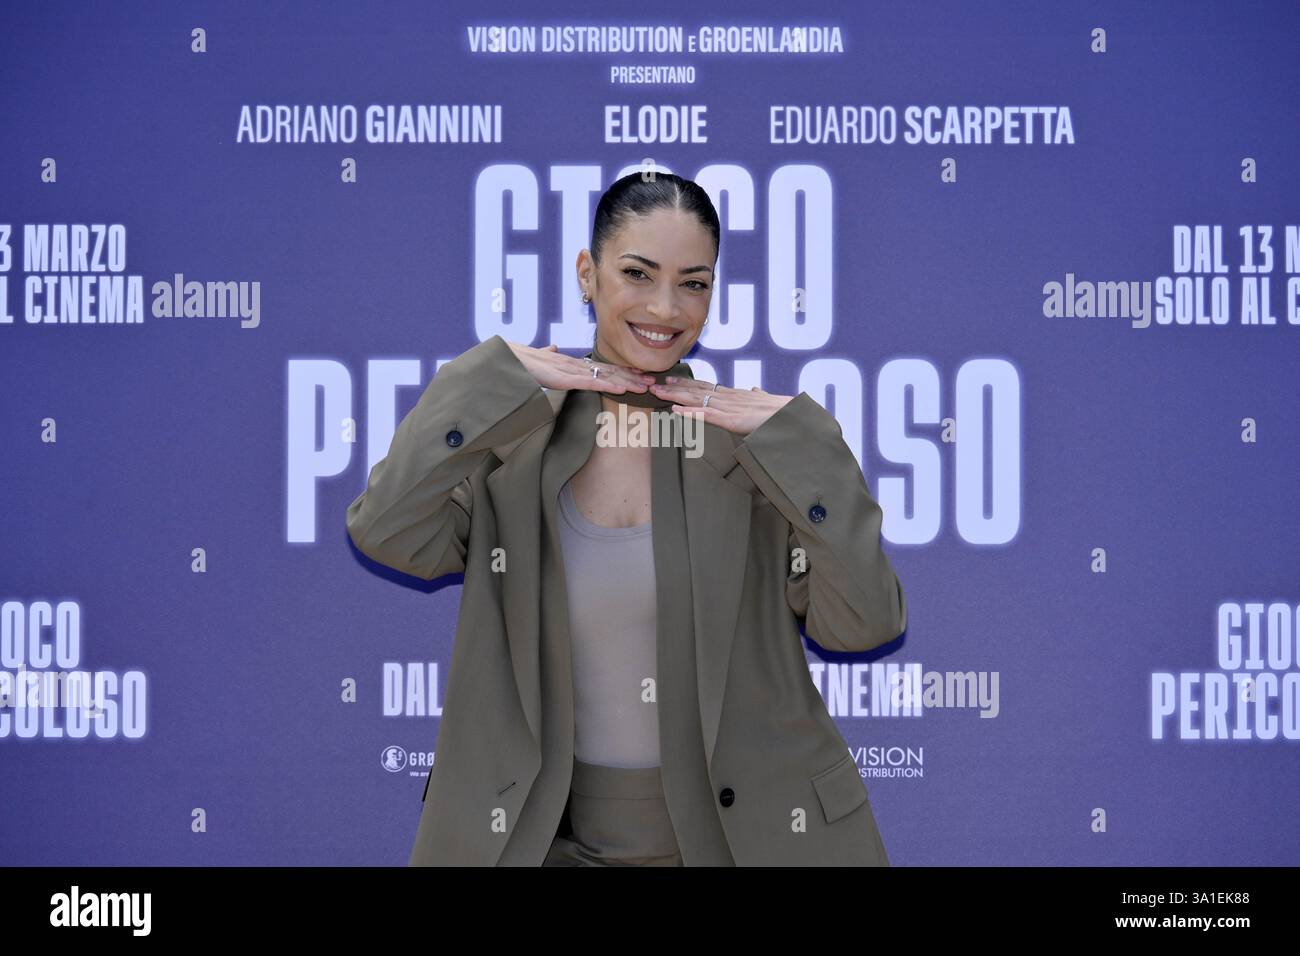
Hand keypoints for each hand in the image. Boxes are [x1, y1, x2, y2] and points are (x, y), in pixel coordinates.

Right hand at [506, 342, 655, 395]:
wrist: (509, 358)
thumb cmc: (522, 361)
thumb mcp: (539, 359)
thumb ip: (548, 355)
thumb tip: (552, 347)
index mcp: (572, 363)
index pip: (602, 367)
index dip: (621, 371)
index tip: (638, 373)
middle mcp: (576, 365)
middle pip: (609, 372)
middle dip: (631, 377)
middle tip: (651, 382)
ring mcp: (572, 371)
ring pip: (605, 377)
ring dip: (627, 382)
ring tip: (645, 386)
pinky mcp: (565, 379)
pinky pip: (591, 384)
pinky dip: (608, 386)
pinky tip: (622, 389)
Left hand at [649, 377, 794, 436]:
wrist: (791, 415)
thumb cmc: (780, 410)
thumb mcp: (765, 401)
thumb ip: (757, 396)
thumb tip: (756, 389)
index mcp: (733, 394)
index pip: (704, 386)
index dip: (685, 382)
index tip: (670, 378)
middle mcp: (727, 397)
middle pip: (694, 390)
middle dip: (672, 387)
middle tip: (652, 383)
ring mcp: (728, 407)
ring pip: (696, 400)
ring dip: (675, 396)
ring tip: (657, 393)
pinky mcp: (731, 420)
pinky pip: (706, 416)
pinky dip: (690, 413)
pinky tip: (676, 411)